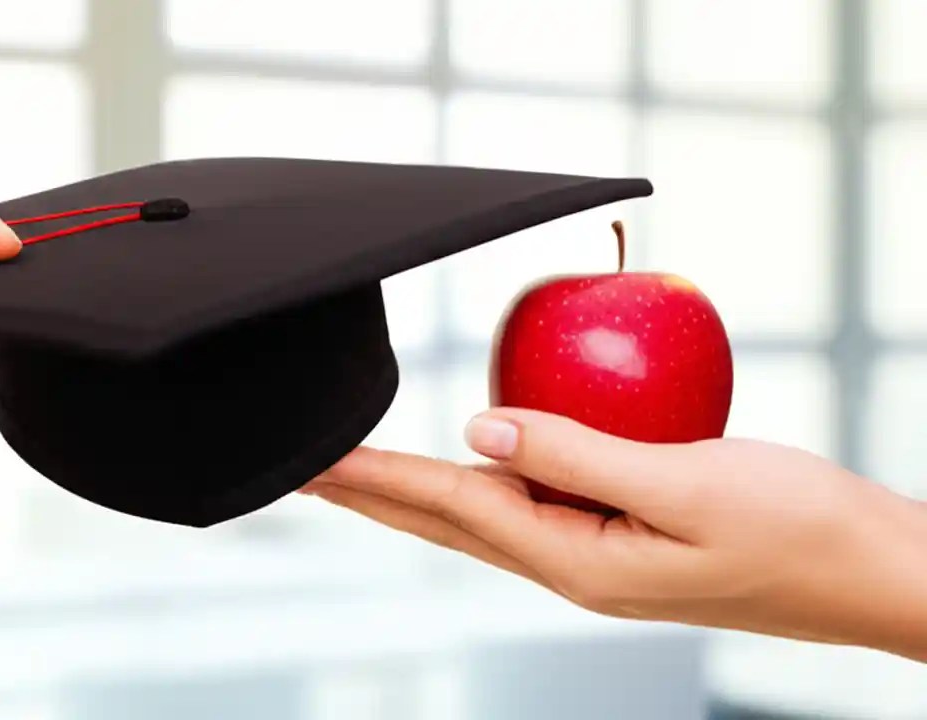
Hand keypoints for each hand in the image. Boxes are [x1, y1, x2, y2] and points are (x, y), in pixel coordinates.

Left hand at [303, 408, 926, 661]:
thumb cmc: (801, 529)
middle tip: (301, 469)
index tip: (307, 462)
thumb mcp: (687, 483)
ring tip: (358, 469)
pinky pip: (534, 499)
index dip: (371, 479)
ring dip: (411, 491)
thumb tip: (479, 431)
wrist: (875, 573)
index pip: (447, 506)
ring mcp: (596, 556)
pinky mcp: (622, 538)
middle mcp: (571, 564)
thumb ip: (576, 455)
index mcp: (575, 559)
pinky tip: (475, 461)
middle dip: (368, 494)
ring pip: (480, 514)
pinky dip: (483, 477)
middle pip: (445, 519)